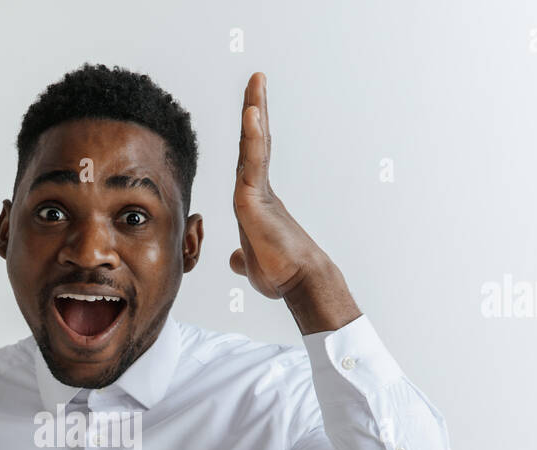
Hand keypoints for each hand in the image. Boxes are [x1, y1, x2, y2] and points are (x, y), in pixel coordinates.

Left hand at [231, 72, 359, 334]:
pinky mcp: (257, 198)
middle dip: (255, 109)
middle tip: (257, 79)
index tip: (251, 110)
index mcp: (256, 203)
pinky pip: (253, 161)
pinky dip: (252, 136)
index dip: (250, 136)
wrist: (301, 283)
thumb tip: (235, 260)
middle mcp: (260, 192)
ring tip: (256, 81)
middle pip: (254, 143)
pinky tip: (251, 113)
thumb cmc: (282, 275)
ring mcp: (259, 192)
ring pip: (255, 145)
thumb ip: (243, 258)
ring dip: (255, 111)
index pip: (249, 163)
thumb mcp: (253, 265)